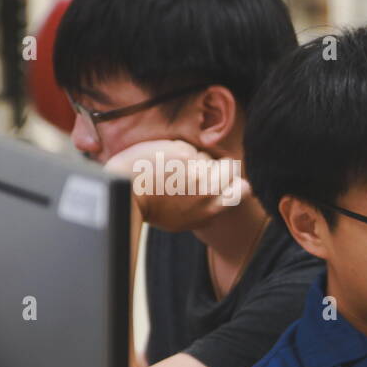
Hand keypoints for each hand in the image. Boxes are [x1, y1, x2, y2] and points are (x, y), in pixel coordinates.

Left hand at [105, 139, 248, 231]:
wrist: (125, 196)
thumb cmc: (151, 209)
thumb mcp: (187, 220)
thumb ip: (212, 206)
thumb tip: (241, 188)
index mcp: (211, 210)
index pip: (241, 189)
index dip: (234, 181)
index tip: (224, 179)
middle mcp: (209, 191)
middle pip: (227, 167)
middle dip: (213, 165)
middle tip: (190, 171)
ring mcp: (197, 172)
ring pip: (204, 156)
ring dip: (190, 159)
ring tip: (168, 171)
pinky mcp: (183, 155)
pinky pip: (186, 147)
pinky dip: (172, 151)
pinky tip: (160, 162)